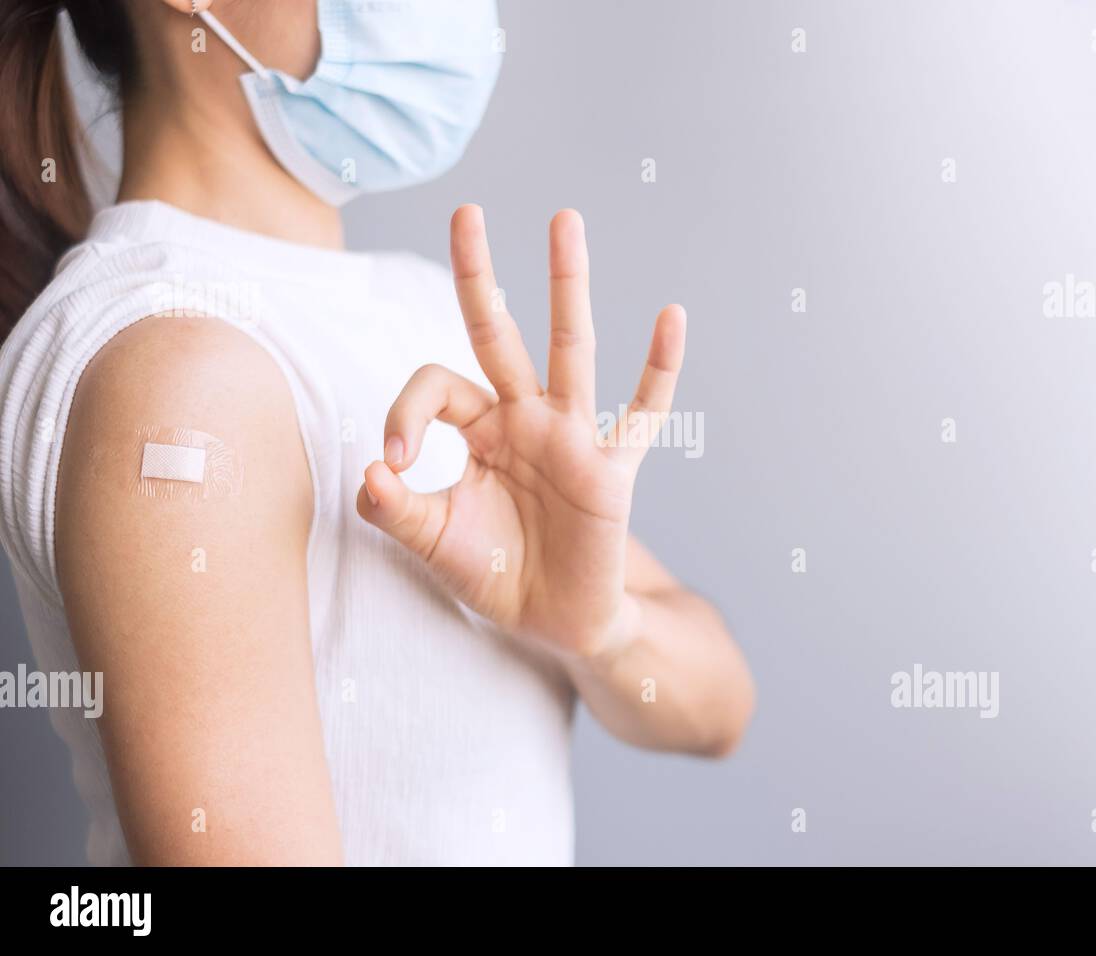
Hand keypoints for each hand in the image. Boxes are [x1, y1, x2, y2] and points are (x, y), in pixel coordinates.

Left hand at [357, 206, 685, 656]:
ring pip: (570, 349)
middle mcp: (524, 420)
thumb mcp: (433, 544)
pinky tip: (673, 318)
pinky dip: (659, 370)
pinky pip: (642, 413)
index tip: (392, 462)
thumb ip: (397, 511)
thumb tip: (368, 471)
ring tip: (564, 220)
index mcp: (477, 432)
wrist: (554, 622)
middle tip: (467, 211)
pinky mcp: (612, 471)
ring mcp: (571, 438)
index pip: (437, 385)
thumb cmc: (495, 575)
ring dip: (566, 285)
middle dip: (479, 274)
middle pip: (498, 333)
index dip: (405, 410)